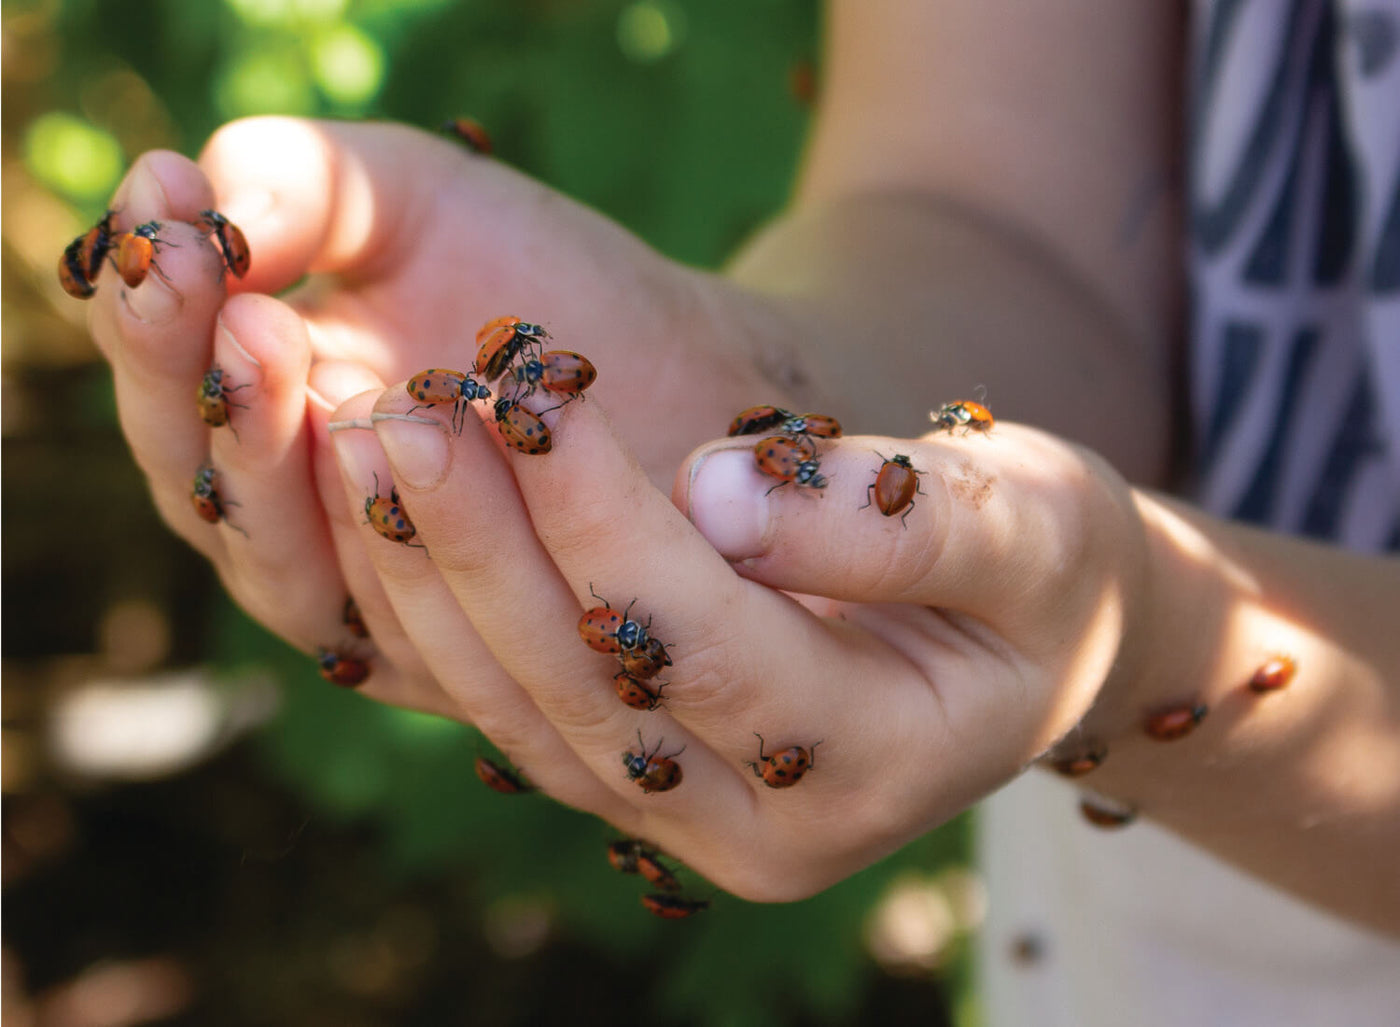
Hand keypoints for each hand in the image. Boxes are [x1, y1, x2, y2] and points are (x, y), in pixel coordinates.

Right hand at [83, 116, 787, 711]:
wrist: (693, 367)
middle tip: (204, 271)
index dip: (146, 296)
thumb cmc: (542, 283)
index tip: (166, 194)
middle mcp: (302, 531)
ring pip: (277, 569)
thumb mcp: (411, 200)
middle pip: (196, 486)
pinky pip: (395, 626)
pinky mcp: (469, 665)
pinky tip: (384, 426)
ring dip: (263, 456)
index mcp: (262, 423)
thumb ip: (305, 185)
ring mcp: (377, 606)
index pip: (163, 385)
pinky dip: (382, 534)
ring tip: (277, 330)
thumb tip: (199, 197)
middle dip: (185, 372)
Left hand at [325, 378, 1150, 899]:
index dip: (605, 520)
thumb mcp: (1023, 524)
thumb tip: (720, 495)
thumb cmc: (1040, 568)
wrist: (1022, 638)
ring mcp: (688, 821)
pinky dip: (441, 614)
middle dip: (482, 550)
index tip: (523, 391)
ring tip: (365, 445)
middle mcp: (765, 831)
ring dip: (433, 582)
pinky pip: (512, 709)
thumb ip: (892, 523)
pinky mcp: (636, 783)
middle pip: (590, 691)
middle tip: (399, 413)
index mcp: (875, 763)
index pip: (707, 641)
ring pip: (525, 714)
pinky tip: (391, 510)